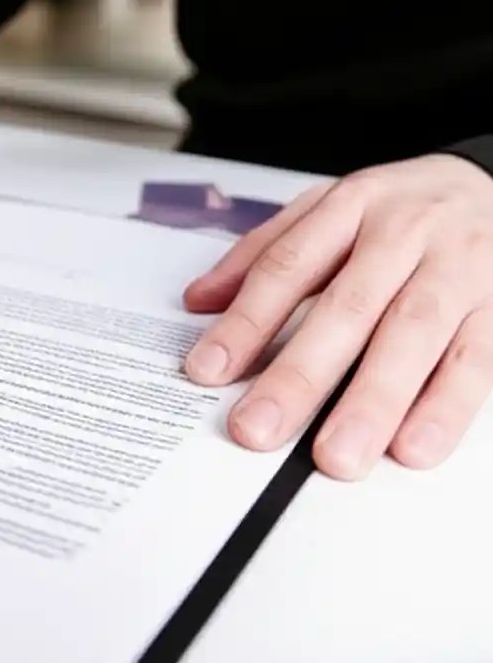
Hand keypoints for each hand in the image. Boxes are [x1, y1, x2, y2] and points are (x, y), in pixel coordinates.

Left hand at [183, 153, 492, 479]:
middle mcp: (406, 235)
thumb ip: (264, 252)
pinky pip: (477, 361)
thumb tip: (198, 300)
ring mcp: (460, 270)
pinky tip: (413, 447)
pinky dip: (445, 408)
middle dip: (299, 375)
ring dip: (372, 401)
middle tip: (258, 429)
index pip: (287, 267)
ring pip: (413, 337)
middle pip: (346, 309)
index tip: (206, 370)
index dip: (244, 321)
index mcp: (352, 207)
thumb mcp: (332, 206)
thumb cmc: (407, 207)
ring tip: (335, 455)